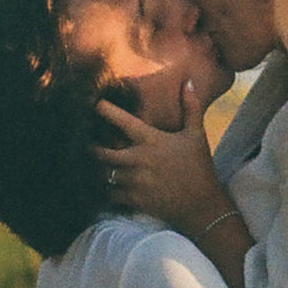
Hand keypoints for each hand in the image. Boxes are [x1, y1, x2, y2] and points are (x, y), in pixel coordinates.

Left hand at [95, 81, 227, 233]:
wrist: (203, 205)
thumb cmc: (199, 167)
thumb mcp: (197, 135)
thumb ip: (191, 107)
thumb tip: (188, 82)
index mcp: (152, 141)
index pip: (124, 122)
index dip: (106, 111)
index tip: (94, 104)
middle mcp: (140, 159)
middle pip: (102, 153)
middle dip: (91, 148)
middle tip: (84, 144)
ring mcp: (136, 181)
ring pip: (103, 174)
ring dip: (96, 170)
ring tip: (87, 166)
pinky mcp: (135, 199)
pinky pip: (110, 194)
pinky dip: (104, 190)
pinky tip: (99, 187)